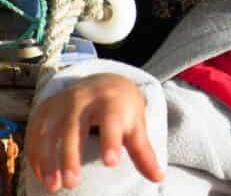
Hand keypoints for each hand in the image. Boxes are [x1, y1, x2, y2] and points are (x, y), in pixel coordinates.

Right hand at [26, 73, 162, 192]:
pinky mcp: (44, 109)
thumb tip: (159, 178)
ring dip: (48, 160)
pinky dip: (36, 156)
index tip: (111, 162)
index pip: (111, 120)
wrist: (104, 81)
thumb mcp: (136, 125)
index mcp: (112, 101)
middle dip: (71, 156)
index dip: (111, 140)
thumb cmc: (122, 110)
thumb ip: (144, 152)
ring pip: (50, 131)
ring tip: (54, 187)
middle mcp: (83, 99)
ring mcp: (61, 103)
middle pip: (74, 127)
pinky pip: (35, 134)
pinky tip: (42, 176)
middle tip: (73, 184)